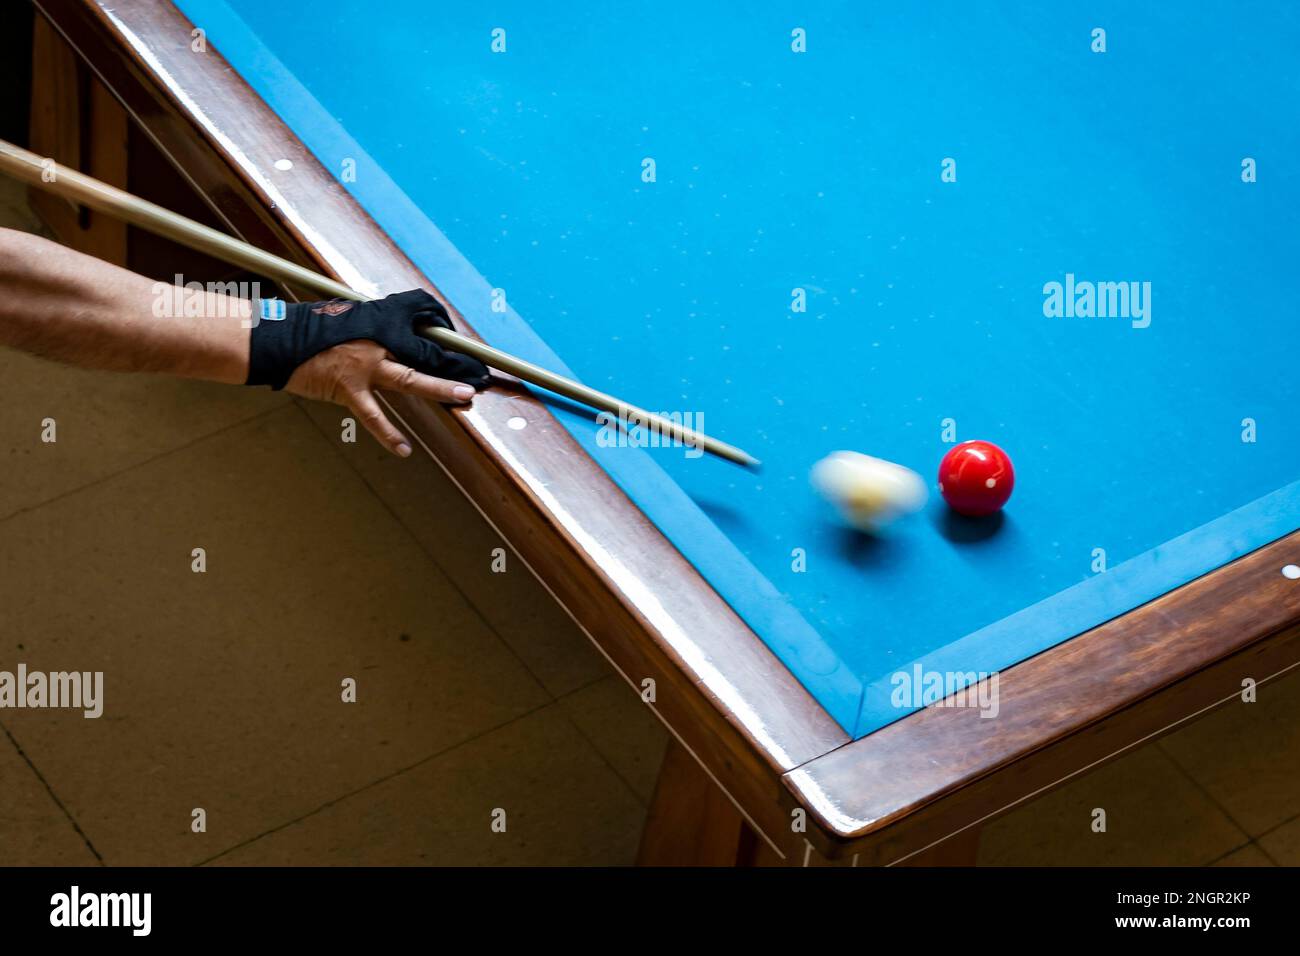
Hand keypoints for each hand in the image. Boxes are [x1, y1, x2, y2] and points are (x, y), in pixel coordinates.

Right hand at [285, 338, 478, 456]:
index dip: (444, 338)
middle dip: (453, 364)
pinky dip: (389, 435)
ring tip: (464, 396)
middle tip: (479, 374)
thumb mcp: (350, 321)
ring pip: (409, 378)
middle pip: (424, 351)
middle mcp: (376, 341)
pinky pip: (373, 415)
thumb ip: (378, 331)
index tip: (464, 348)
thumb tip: (403, 342)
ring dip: (438, 387)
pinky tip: (404, 450)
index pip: (420, 325)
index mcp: (378, 322)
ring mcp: (364, 366)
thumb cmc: (313, 331)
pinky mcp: (348, 389)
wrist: (278, 341)